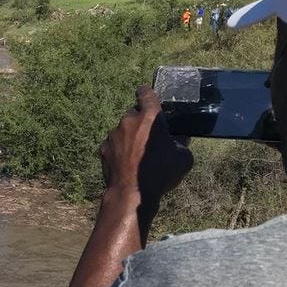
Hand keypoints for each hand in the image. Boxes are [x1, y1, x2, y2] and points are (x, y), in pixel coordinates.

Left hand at [100, 86, 193, 207]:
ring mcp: (113, 134)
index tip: (149, 98)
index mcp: (150, 117)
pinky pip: (113, 143)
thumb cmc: (161, 173)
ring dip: (130, 136)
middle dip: (141, 121)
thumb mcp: (183, 157)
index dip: (148, 94)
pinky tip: (127, 162)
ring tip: (138, 154)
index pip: (146, 93)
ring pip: (123, 128)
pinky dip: (119, 148)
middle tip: (150, 136)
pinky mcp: (103, 147)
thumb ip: (182, 141)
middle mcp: (129, 120)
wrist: (132, 192)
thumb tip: (179, 138)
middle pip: (134, 113)